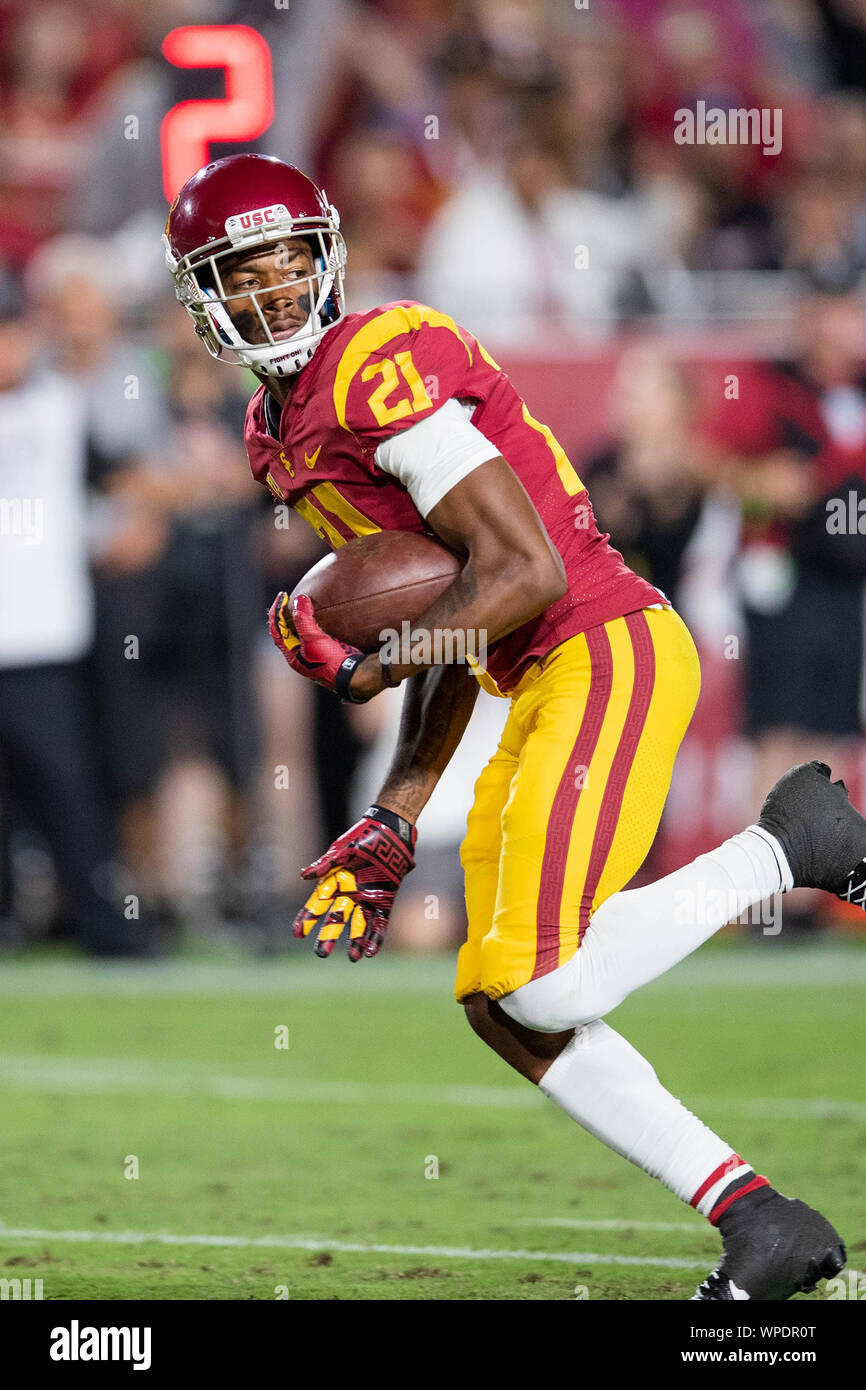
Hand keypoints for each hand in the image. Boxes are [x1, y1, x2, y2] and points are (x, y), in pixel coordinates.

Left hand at [268, 591, 367, 699]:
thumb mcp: (313, 639)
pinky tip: (320, 617)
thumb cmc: (331, 661)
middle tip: (289, 599)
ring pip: (300, 633)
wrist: (353, 674)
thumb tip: (299, 598)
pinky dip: (313, 624)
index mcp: (292, 655)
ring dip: (299, 619)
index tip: (283, 596)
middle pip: (286, 631)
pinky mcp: (325, 653)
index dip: (276, 611)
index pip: (277, 629)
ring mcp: (313, 655)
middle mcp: (300, 656)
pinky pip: (314, 635)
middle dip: (286, 615)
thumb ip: (304, 619)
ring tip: (303, 605)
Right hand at [293, 806, 415, 959]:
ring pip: (359, 925)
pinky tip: (371, 951)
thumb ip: (325, 863)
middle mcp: (349, 894)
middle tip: (322, 954)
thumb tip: (303, 876)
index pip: (317, 904)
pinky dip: (376, 937)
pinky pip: (380, 922)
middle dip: (329, 936)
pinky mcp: (385, 900)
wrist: (390, 831)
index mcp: (334, 881)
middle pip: (336, 919)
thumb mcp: (342, 849)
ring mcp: (367, 898)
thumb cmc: (362, 837)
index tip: (298, 933)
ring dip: (356, 941)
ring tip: (353, 958)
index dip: (307, 918)